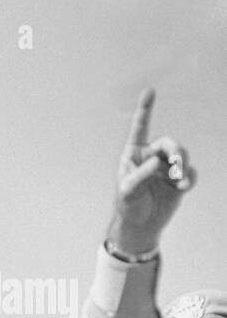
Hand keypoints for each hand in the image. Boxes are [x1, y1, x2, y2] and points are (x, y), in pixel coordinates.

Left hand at [107, 88, 195, 255]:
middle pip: (169, 144)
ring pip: (182, 157)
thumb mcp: (128, 190)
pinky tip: (183, 187)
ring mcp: (165, 168)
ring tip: (178, 181)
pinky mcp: (178, 180)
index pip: (141, 129)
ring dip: (183, 166)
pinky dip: (189, 178)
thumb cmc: (128, 206)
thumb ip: (141, 175)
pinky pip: (190, 173)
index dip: (145, 110)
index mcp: (134, 154)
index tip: (150, 91)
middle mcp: (151, 157)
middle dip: (175, 151)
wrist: (140, 226)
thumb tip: (156, 163)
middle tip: (177, 163)